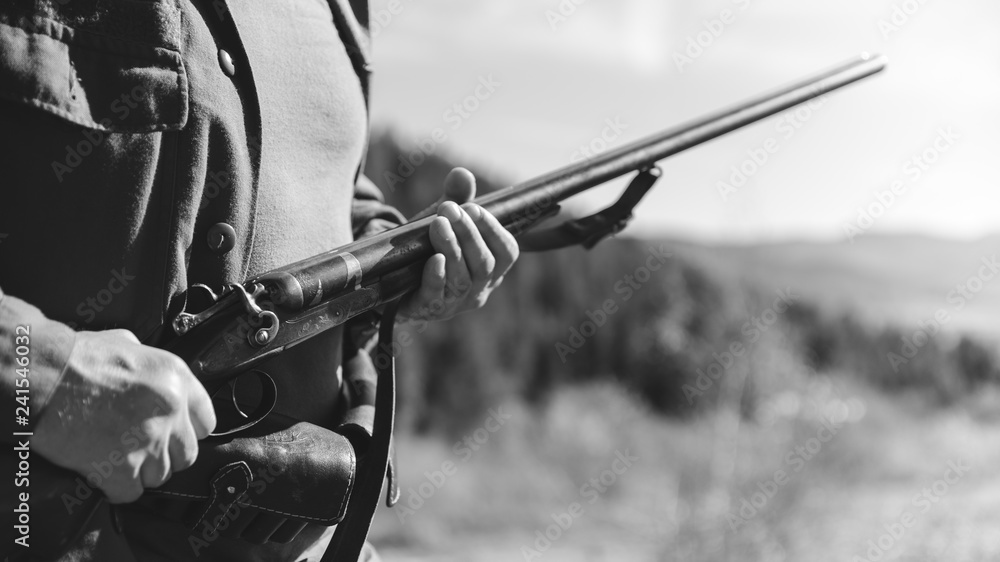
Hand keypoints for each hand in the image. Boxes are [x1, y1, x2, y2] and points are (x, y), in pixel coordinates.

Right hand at [33, 329, 215, 502]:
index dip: (186, 431)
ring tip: (117, 456)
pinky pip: (130, 493)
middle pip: (186, 454)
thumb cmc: (79, 358)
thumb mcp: (128, 344)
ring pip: (159, 476)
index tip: (172, 435)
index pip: (206, 422)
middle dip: (165, 455)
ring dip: (139, 472)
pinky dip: (116, 488)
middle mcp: (171, 411)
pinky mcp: (122, 467)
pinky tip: (102, 472)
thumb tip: (152, 375)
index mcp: (177, 378)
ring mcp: (149, 441)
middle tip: (140, 448)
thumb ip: (151, 365)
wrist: (44, 377)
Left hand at [397, 168, 519, 323]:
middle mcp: (477, 289)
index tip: (473, 208)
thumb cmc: (427, 250)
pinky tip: (434, 258)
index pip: (507, 252)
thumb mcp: (442, 222)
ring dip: (452, 248)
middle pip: (484, 264)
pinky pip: (436, 295)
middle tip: (449, 208)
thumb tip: (462, 174)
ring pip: (462, 279)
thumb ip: (455, 198)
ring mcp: (454, 303)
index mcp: (490, 269)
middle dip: (469, 233)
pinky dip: (437, 276)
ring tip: (438, 224)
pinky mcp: (427, 309)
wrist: (391, 279)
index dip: (493, 230)